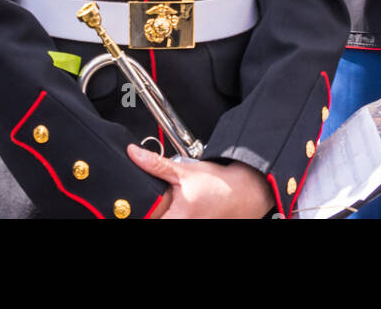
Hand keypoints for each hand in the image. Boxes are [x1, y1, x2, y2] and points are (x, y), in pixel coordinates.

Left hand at [127, 145, 274, 217]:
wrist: (246, 192)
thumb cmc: (220, 184)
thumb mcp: (184, 171)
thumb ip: (156, 165)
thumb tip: (134, 154)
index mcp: (178, 219)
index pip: (150, 219)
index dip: (146, 211)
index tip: (142, 205)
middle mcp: (185, 227)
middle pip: (158, 220)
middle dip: (157, 210)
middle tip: (163, 200)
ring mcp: (195, 228)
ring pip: (170, 220)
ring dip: (168, 212)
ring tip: (177, 203)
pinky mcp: (201, 226)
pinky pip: (181, 220)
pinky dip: (179, 214)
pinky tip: (185, 207)